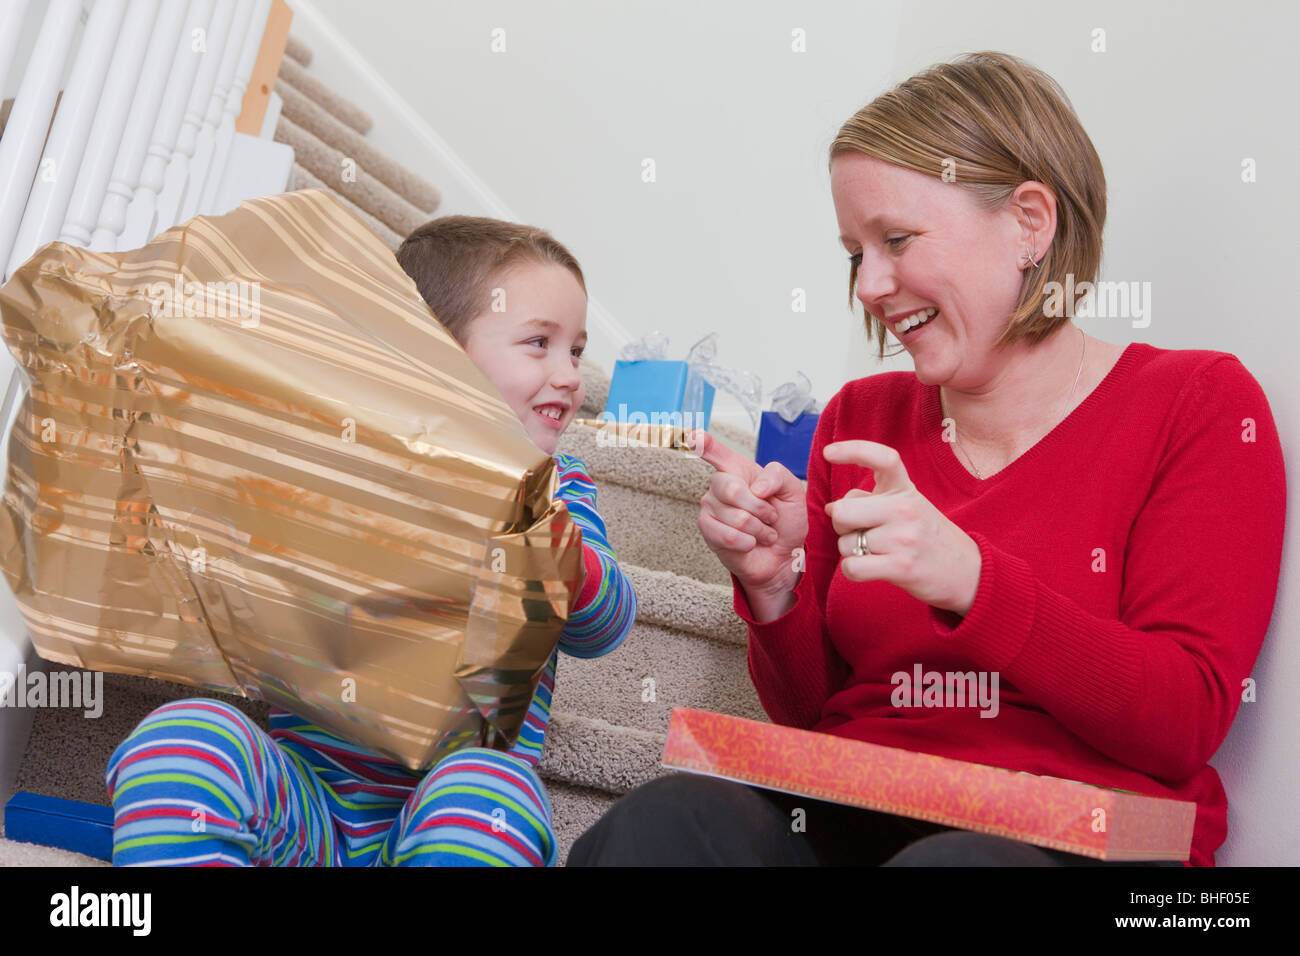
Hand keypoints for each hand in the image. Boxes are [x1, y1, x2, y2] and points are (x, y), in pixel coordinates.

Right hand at [688, 429, 807, 598]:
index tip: (693, 436)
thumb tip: (755, 487)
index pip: (716, 452)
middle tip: (770, 516)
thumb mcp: (793, 493)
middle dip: (759, 508)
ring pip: (735, 516)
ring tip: (762, 532)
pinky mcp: (707, 530)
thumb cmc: (784, 521)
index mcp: (739, 470)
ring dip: (758, 529)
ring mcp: (710, 507)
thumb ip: (778, 477)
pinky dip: (748, 542)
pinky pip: (728, 535)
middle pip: (731, 488)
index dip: (704, 443)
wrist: (782, 555)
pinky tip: (751, 542)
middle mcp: (720, 485)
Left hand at [822, 441, 980, 615]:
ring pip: (845, 543)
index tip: (829, 453)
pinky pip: (852, 567)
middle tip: (858, 532)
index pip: (883, 458)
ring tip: (877, 553)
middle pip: (842, 511)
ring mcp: (904, 538)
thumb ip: (872, 499)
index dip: (853, 450)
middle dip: (841, 525)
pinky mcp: (902, 567)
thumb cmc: (928, 539)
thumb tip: (832, 507)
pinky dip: (853, 571)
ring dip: (851, 551)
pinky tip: (870, 569)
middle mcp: (906, 509)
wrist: (969, 573)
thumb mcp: (908, 508)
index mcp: (907, 490)